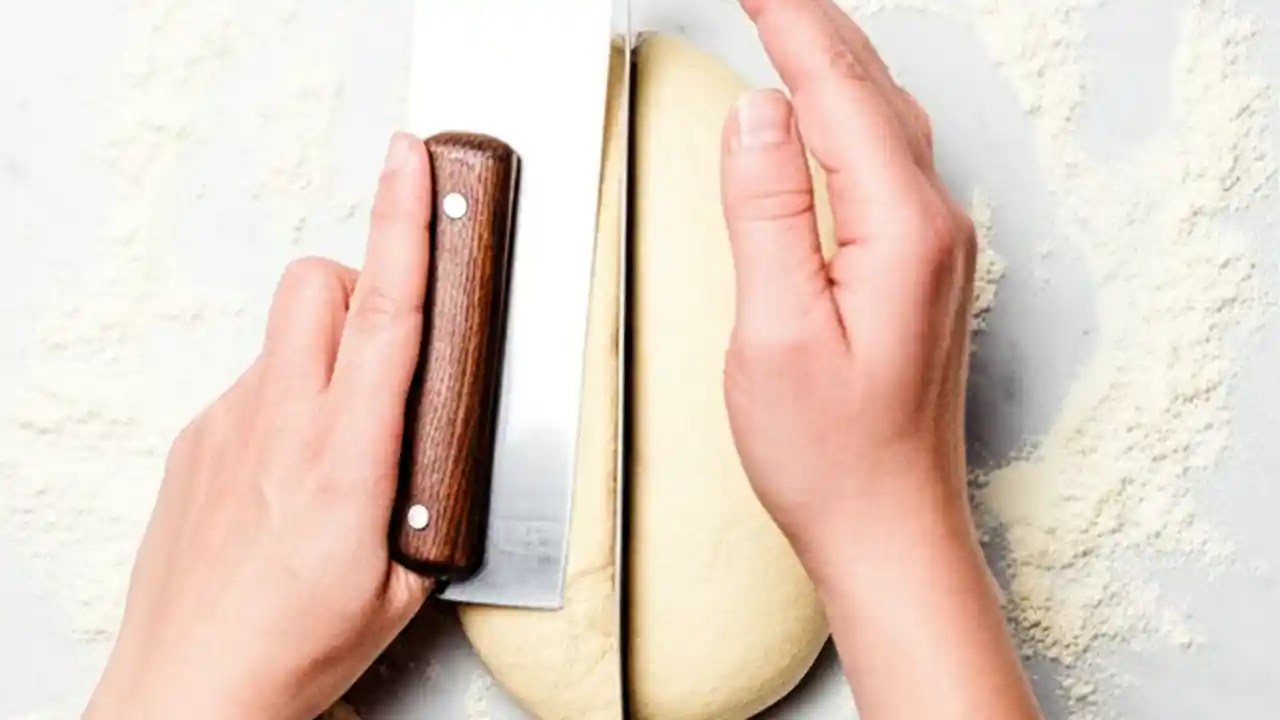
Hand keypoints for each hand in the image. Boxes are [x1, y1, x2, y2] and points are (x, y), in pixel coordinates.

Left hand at [86, 133, 434, 719]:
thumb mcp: (406, 582)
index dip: (404, 223)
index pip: (388, 311)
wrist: (189, 689)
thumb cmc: (292, 648)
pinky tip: (291, 473)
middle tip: (387, 345)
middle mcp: (279, 423)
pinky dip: (288, 401)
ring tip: (341, 435)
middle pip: (318, 284)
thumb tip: (447, 453)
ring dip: (327, 352)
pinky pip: (255, 384)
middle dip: (364, 284)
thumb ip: (434, 499)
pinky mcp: (196, 442)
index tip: (411, 161)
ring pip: (286, 335)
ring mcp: (227, 426)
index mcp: (347, 455)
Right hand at [721, 1, 1037, 717]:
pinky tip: (824, 110)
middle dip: (812, 23)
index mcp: (900, 230)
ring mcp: (935, 247)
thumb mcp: (775, 332)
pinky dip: (846, 110)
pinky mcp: (921, 268)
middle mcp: (933, 227)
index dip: (788, 23)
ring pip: (883, 118)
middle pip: (870, 89)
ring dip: (833, 59)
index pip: (835, 90)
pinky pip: (887, 157)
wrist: (890, 527)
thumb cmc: (834, 454)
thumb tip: (757, 113)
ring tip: (786, 21)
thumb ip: (766, 211)